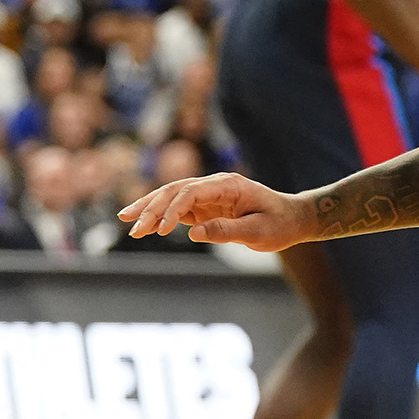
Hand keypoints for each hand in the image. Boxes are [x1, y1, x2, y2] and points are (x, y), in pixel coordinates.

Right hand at [118, 172, 315, 250]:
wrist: (292, 219)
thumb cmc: (279, 224)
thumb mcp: (257, 232)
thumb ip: (226, 231)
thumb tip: (194, 233)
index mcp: (227, 185)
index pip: (190, 192)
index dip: (172, 209)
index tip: (162, 230)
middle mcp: (213, 186)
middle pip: (174, 191)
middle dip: (151, 207)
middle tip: (131, 226)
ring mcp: (207, 196)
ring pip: (171, 197)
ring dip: (149, 209)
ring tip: (126, 221)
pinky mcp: (205, 207)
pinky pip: (177, 209)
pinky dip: (160, 217)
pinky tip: (145, 226)